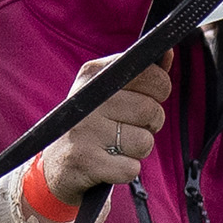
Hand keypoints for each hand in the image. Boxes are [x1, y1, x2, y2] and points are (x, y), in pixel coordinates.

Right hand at [36, 53, 170, 204]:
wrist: (56, 164)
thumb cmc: (94, 122)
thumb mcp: (110, 90)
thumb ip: (141, 72)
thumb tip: (167, 53)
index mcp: (94, 75)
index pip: (149, 74)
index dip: (159, 88)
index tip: (150, 96)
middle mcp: (87, 99)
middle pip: (150, 109)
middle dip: (151, 122)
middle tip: (131, 126)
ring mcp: (84, 130)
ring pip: (144, 141)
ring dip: (138, 149)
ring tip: (117, 145)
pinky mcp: (85, 161)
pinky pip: (131, 168)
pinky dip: (126, 169)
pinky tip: (110, 163)